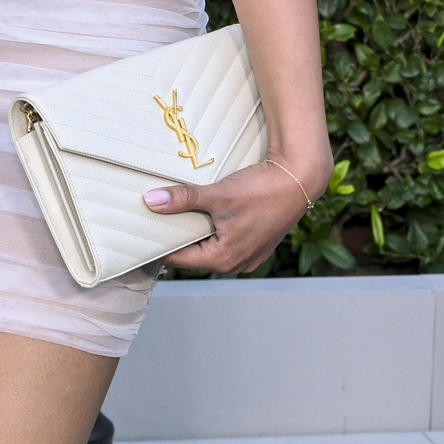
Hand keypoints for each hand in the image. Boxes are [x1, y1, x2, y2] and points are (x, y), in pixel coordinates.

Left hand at [144, 155, 322, 276]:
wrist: (301, 179)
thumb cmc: (264, 190)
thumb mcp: (218, 195)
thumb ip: (184, 199)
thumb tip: (152, 201)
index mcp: (223, 259)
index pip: (178, 258)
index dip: (159, 244)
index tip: (142, 233)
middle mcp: (236, 264)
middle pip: (194, 254)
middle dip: (178, 237)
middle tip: (157, 220)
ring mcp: (249, 255)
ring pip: (211, 247)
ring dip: (198, 233)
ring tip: (180, 215)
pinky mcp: (257, 243)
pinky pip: (227, 242)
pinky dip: (215, 230)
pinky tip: (208, 214)